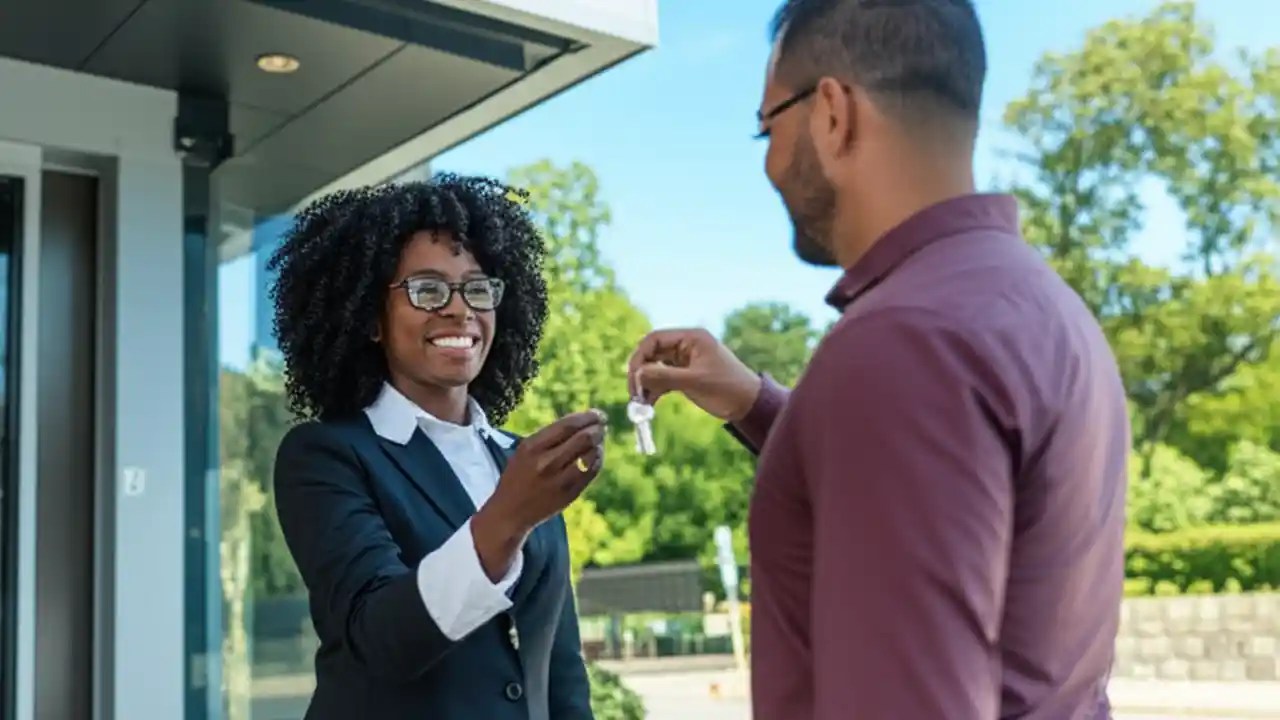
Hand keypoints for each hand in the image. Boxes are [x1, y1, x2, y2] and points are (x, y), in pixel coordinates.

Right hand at [471, 410, 605, 580]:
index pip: (567, 425)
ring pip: (591, 453)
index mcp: (532, 447)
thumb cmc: (518, 476)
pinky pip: (592, 471)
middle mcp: (546, 463)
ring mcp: (560, 480)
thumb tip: (583, 420)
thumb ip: (550, 437)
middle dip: (598, 427)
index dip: (587, 417)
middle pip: (584, 438)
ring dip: (599, 443)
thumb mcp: (525, 451)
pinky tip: (595, 455)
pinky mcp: (570, 494)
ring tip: (599, 438)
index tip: (597, 413)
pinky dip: (597, 459)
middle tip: (602, 424)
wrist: (510, 512)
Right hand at [627, 328, 760, 421]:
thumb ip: (665, 377)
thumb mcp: (695, 382)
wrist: (749, 404)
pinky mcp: (686, 375)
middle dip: (641, 372)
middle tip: (634, 392)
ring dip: (647, 383)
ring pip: (656, 367)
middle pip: (653, 353)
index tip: (634, 376)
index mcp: (692, 338)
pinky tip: (649, 404)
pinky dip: (655, 389)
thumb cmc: (727, 388)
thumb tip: (638, 374)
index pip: (655, 339)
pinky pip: (664, 378)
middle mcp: (686, 345)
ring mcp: (686, 360)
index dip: (640, 356)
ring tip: (640, 402)